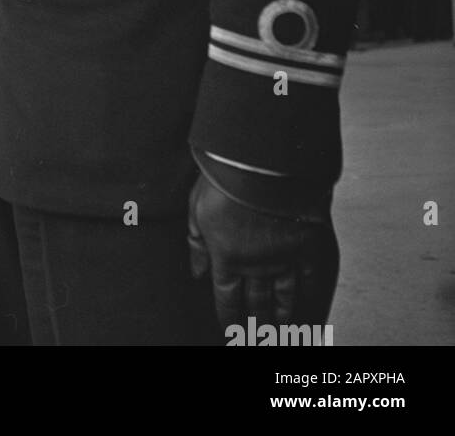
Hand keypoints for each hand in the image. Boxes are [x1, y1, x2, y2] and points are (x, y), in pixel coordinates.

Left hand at [188, 173, 338, 331]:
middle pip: (256, 302)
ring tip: (280, 329)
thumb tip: (196, 272)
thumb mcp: (197, 208)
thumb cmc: (223, 182)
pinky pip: (308, 279)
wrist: (261, 166)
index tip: (232, 330)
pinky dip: (307, 294)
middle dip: (256, 322)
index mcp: (227, 257)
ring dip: (281, 314)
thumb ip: (196, 242)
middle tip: (258, 337)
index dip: (229, 316)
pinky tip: (306, 304)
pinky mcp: (306, 247)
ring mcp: (284, 258)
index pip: (227, 297)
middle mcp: (256, 265)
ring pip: (283, 295)